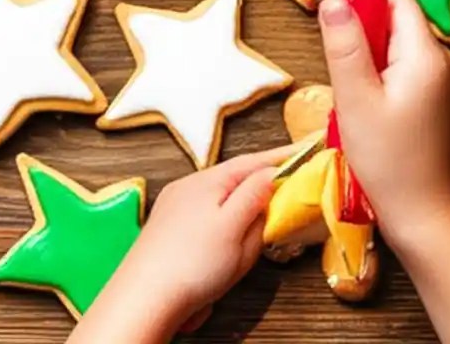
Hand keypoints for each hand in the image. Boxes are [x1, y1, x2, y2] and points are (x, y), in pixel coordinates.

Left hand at [68, 146, 294, 342]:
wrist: (143, 300)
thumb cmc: (192, 265)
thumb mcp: (235, 227)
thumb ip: (255, 196)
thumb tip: (270, 174)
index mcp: (206, 182)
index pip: (252, 161)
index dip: (282, 157)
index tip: (307, 150)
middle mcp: (187, 188)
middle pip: (235, 178)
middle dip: (263, 179)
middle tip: (292, 181)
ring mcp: (175, 209)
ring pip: (221, 199)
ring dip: (245, 202)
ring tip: (266, 211)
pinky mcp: (170, 232)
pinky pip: (208, 216)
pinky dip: (228, 220)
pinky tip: (232, 236)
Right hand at [316, 0, 449, 243]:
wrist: (423, 213)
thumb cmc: (387, 161)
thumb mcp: (355, 99)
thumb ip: (344, 45)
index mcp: (428, 54)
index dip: (362, 4)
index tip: (336, 34)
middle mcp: (445, 60)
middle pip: (397, 23)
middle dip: (364, 40)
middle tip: (347, 80)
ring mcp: (446, 81)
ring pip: (399, 49)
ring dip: (371, 64)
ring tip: (358, 102)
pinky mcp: (441, 100)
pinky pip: (407, 71)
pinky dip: (384, 82)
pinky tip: (373, 113)